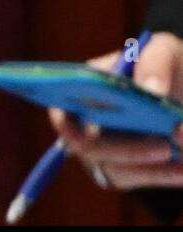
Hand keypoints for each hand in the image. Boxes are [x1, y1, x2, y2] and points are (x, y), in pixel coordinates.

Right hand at [48, 33, 182, 189]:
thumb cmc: (166, 65)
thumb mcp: (163, 51)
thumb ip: (154, 63)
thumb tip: (150, 90)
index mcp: (85, 88)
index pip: (60, 108)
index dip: (65, 124)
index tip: (85, 133)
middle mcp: (87, 121)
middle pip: (88, 147)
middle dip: (125, 149)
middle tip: (164, 145)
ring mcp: (104, 148)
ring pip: (115, 169)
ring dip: (149, 167)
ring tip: (182, 159)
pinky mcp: (126, 169)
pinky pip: (137, 180)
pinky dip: (161, 177)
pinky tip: (182, 170)